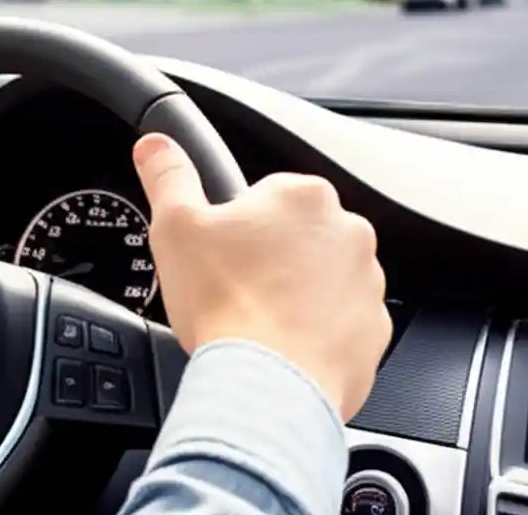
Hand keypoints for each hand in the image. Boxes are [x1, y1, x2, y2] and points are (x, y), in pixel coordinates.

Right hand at [133, 133, 390, 420]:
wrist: (267, 382)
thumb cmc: (226, 304)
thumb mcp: (176, 226)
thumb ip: (168, 176)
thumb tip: (155, 146)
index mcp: (302, 195)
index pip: (266, 195)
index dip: (236, 224)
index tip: (220, 252)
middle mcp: (347, 232)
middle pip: (296, 236)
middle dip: (268, 258)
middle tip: (231, 287)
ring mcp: (366, 283)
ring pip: (320, 279)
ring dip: (293, 293)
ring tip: (254, 320)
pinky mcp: (372, 330)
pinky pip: (338, 322)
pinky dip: (313, 332)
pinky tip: (279, 345)